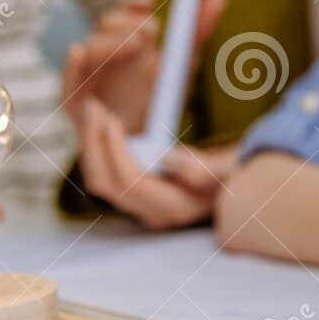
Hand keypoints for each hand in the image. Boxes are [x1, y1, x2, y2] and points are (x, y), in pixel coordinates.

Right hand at [63, 0, 226, 127]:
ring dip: (112, 41)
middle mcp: (104, 51)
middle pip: (107, 22)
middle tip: (152, 32)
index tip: (150, 1)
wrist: (140, 148)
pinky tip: (79, 52)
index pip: (124, 10)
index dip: (134, 3)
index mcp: (126, 39)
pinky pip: (67, 77)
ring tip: (138, 45)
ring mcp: (86, 73)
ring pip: (90, 44)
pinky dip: (72, 64)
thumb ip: (196, 31)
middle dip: (129, 23)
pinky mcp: (72, 97)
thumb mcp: (182, 66)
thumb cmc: (158, 102)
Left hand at [74, 97, 223, 229]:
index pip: (130, 181)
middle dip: (94, 143)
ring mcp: (140, 206)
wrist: (227, 186)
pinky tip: (100, 123)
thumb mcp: (223, 170)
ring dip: (91, 144)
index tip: (111, 118)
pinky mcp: (134, 195)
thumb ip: (198, 168)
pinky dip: (97, 149)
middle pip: (105, 183)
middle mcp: (152, 213)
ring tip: (93, 110)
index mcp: (174, 207)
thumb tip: (166, 159)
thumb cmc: (227, 175)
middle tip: (94, 107)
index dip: (115, 149)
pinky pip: (103, 175)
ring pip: (99, 180)